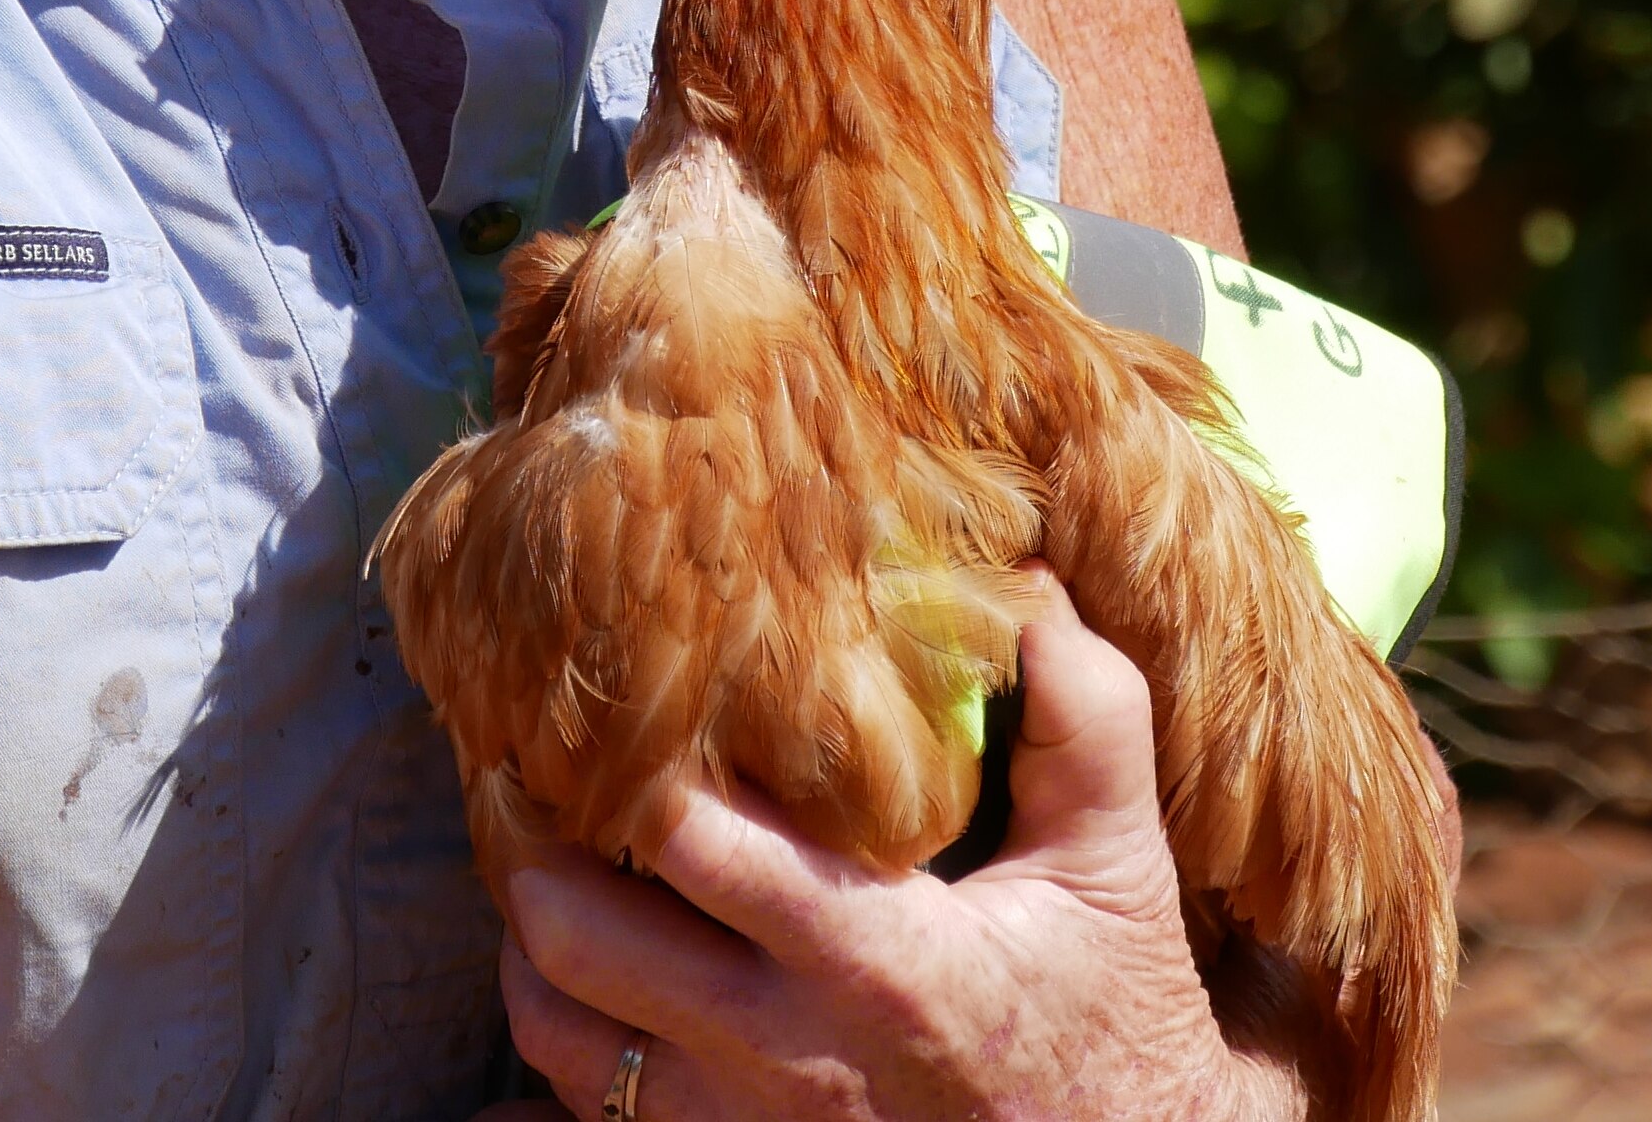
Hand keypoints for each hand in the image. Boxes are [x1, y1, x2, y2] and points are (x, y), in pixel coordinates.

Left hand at [484, 575, 1295, 1121]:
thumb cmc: (1110, 1013)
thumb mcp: (1116, 867)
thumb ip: (1087, 720)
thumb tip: (1022, 583)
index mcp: (870, 959)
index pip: (691, 844)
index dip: (634, 760)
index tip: (620, 689)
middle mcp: (780, 1056)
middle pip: (575, 939)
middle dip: (535, 846)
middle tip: (539, 772)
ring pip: (556, 1034)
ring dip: (536, 946)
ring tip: (558, 869)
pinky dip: (548, 1069)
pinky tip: (571, 996)